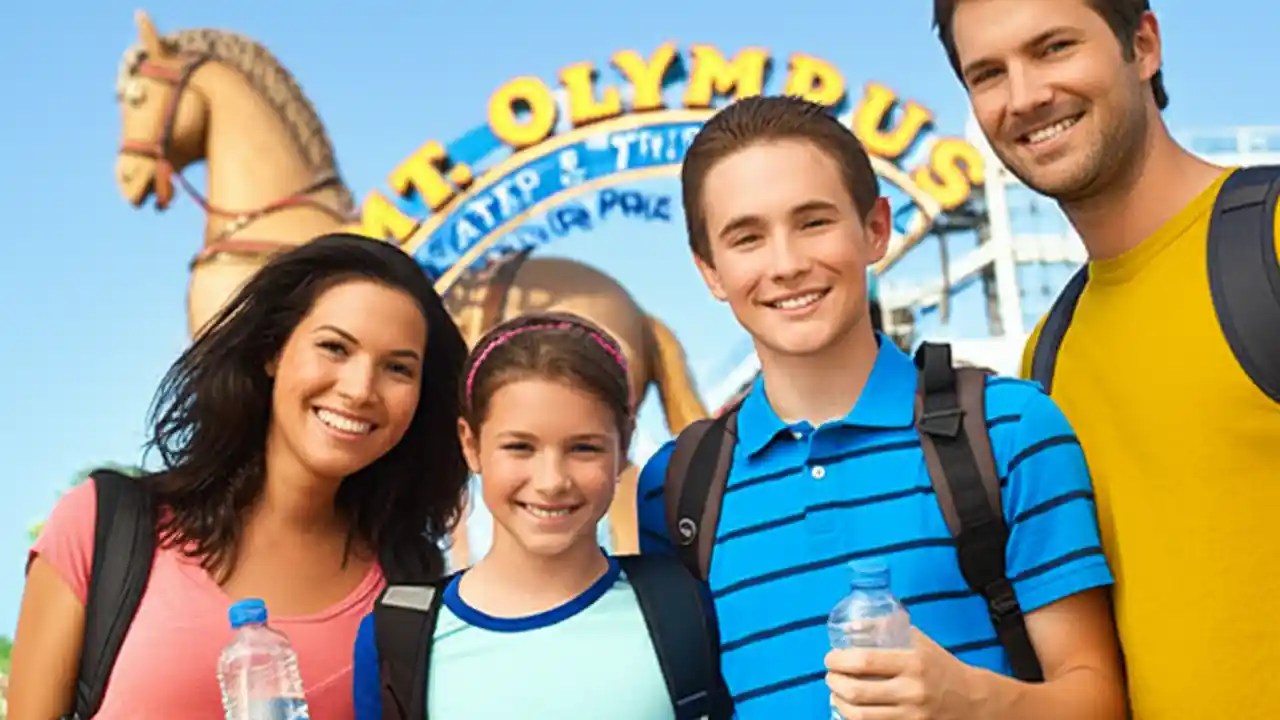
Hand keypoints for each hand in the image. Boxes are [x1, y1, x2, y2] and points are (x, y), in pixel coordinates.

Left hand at [824, 627, 974, 719]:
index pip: (864, 661)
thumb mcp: (918, 641)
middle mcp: (912, 690)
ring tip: (836, 693)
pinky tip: (850, 710)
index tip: (830, 658)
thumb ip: (887, 629)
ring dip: (839, 703)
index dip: (839, 660)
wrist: (971, 700)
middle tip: (829, 675)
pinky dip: (854, 719)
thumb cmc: (938, 665)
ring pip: (860, 716)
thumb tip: (850, 626)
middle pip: (857, 692)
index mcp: (913, 662)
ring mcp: (911, 715)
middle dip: (834, 682)